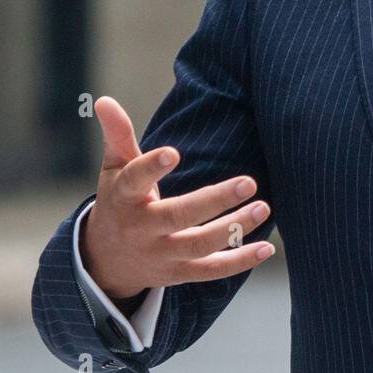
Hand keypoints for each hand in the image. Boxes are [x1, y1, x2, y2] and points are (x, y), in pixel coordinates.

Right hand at [79, 95, 273, 301]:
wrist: (106, 261)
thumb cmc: (119, 201)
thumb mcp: (114, 169)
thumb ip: (117, 135)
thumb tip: (105, 99)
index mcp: (123, 197)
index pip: (134, 181)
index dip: (151, 168)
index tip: (173, 153)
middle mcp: (142, 228)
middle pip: (178, 216)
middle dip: (214, 200)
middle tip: (249, 182)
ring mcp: (161, 254)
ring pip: (199, 244)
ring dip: (234, 229)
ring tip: (263, 207)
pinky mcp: (179, 273)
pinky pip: (211, 271)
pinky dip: (240, 261)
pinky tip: (267, 248)